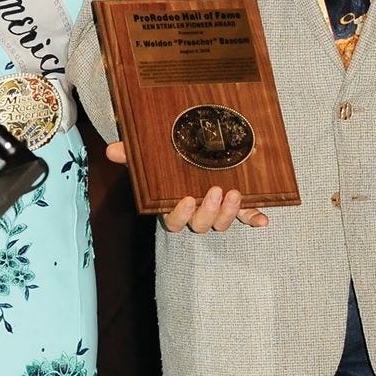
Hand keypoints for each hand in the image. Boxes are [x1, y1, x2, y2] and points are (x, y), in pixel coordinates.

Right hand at [105, 140, 267, 230]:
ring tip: (234, 192)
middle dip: (208, 212)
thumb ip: (132, 155)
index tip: (185, 199)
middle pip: (200, 225)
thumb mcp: (151, 157)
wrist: (198, 151)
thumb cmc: (170, 161)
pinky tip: (264, 220)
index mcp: (175, 206)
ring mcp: (217, 211)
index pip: (173, 221)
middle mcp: (196, 213)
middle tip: (215, 190)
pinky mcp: (238, 206)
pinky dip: (254, 219)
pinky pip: (247, 217)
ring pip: (221, 223)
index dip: (180, 215)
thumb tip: (112, 150)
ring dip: (229, 212)